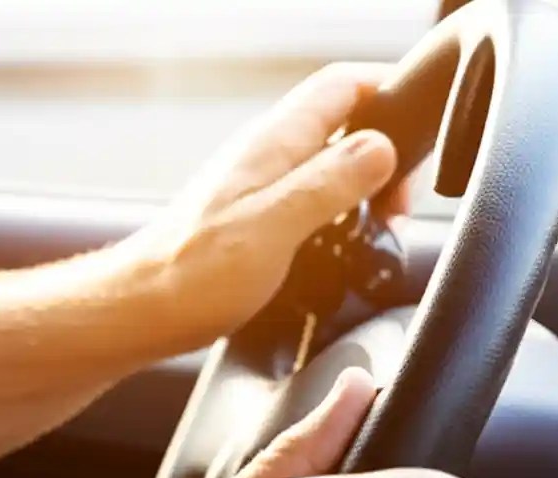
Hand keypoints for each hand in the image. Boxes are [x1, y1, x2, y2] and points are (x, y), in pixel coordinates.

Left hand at [139, 63, 410, 350]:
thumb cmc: (193, 275)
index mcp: (274, 142)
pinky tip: (336, 252)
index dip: (387, 92)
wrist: (139, 311)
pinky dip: (335, 218)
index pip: (342, 85)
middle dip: (383, 157)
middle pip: (343, 125)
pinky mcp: (252, 217)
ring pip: (328, 165)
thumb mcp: (276, 226)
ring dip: (360, 191)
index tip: (418, 132)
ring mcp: (258, 184)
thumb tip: (381, 148)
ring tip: (373, 232)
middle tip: (395, 208)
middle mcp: (266, 154)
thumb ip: (330, 183)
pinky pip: (309, 200)